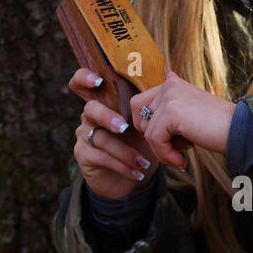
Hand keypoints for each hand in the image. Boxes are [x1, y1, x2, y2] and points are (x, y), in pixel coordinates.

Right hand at [68, 68, 159, 200]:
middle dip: (108, 117)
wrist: (129, 176)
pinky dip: (123, 165)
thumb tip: (170, 76)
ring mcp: (84, 136)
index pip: (82, 83)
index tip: (98, 80)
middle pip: (90, 109)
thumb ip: (151, 104)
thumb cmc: (139, 145)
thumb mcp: (146, 125)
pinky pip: (102, 157)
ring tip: (144, 162)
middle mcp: (89, 117)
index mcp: (103, 104)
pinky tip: (138, 173)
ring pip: (102, 138)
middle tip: (124, 127)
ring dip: (125, 151)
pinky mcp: (83, 155)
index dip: (84, 78)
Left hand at [130, 71, 235, 169]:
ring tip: (181, 155)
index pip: (140, 104)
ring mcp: (170, 96)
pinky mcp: (171, 112)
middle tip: (175, 148)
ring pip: (147, 131)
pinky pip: (155, 140)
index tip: (167, 141)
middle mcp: (169, 85)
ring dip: (162, 150)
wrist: (240, 132)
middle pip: (139, 117)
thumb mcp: (190, 113)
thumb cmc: (217, 127)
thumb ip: (171, 107)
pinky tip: (181, 161)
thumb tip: (159, 92)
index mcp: (172, 83)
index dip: (148, 126)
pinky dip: (165, 156)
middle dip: (154, 138)